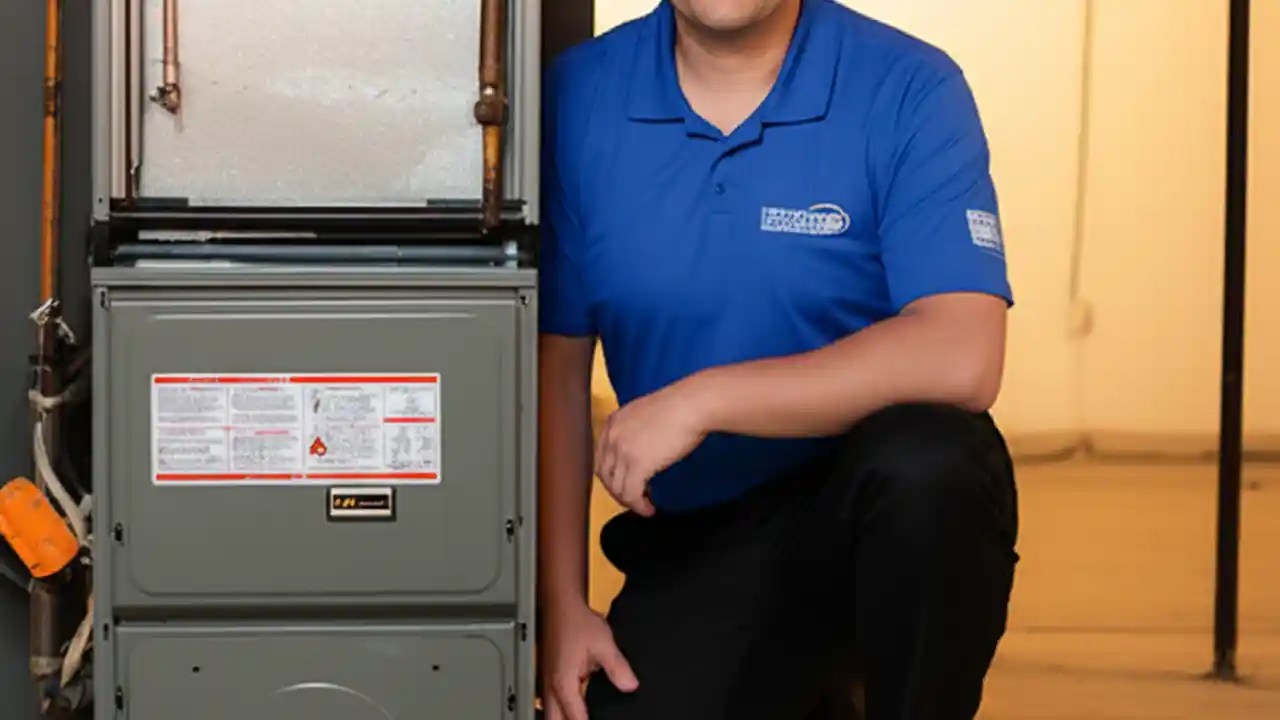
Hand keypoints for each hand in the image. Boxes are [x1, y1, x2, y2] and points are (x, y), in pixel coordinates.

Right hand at [541, 602, 638, 719]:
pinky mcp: (548, 675)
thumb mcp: (604, 645)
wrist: (561, 604)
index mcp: (563, 683)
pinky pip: (551, 700)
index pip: (574, 718)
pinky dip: (561, 707)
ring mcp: (547, 681)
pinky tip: (574, 705)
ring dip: (563, 717)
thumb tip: (630, 686)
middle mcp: (551, 685)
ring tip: (580, 716)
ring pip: (550, 712)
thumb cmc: (577, 621)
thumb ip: (618, 668)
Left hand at [595, 377, 710, 516]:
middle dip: (617, 490)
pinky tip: (649, 509)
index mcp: (613, 422)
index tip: (625, 483)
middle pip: (605, 474)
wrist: (691, 405)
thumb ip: (634, 431)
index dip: (612, 474)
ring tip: (643, 506)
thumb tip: (641, 452)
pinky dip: (639, 506)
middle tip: (632, 498)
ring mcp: (622, 451)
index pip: (602, 456)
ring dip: (628, 500)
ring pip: (616, 487)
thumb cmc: (679, 405)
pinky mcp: (637, 465)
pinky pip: (631, 494)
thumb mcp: (645, 414)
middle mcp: (612, 436)